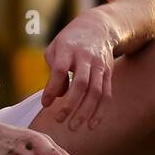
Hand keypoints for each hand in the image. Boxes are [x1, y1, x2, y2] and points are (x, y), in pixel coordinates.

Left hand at [41, 11, 116, 129]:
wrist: (99, 27)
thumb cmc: (70, 42)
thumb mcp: (55, 49)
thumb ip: (54, 72)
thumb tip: (59, 97)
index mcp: (68, 49)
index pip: (60, 70)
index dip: (52, 88)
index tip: (45, 104)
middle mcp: (86, 57)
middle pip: (81, 83)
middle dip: (70, 104)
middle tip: (59, 120)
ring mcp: (100, 65)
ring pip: (95, 91)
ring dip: (85, 112)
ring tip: (73, 127)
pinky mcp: (109, 73)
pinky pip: (106, 94)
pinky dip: (100, 112)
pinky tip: (91, 125)